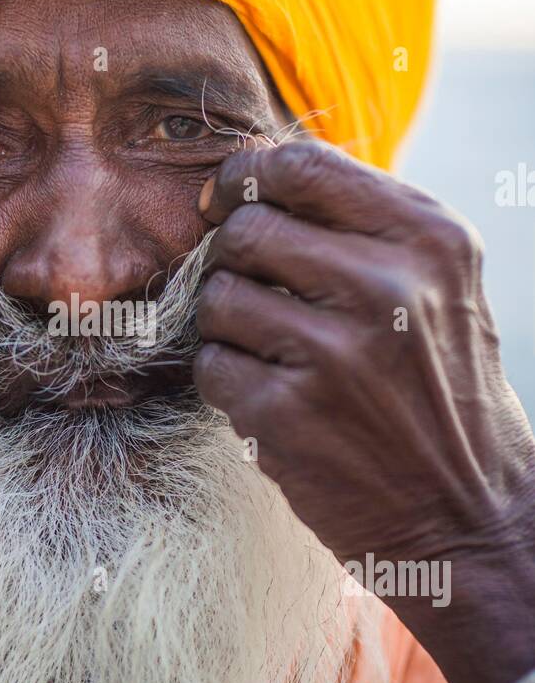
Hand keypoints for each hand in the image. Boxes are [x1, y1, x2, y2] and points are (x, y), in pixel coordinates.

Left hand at [194, 139, 534, 682]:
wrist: (470, 518)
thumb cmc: (441, 393)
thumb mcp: (439, 287)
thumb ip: (362, 227)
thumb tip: (250, 182)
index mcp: (429, 238)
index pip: (301, 165)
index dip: (246, 176)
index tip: (227, 201)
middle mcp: (387, 286)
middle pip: (246, 229)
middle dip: (236, 261)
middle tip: (262, 300)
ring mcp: (334, 353)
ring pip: (218, 297)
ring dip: (230, 327)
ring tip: (279, 359)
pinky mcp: (287, 415)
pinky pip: (212, 365)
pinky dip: (230, 382)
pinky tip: (276, 403)